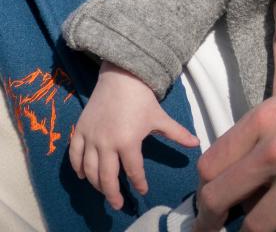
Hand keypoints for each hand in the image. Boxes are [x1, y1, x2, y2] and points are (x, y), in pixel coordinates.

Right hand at [69, 62, 197, 209]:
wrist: (121, 76)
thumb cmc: (142, 98)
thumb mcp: (160, 117)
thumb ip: (177, 133)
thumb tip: (197, 144)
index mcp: (128, 142)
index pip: (133, 171)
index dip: (139, 183)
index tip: (142, 190)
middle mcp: (107, 143)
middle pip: (107, 178)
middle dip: (113, 194)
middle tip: (118, 204)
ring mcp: (92, 137)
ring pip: (89, 170)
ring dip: (95, 184)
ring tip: (103, 191)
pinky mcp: (81, 129)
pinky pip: (74, 154)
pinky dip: (77, 168)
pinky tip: (82, 176)